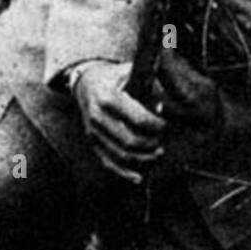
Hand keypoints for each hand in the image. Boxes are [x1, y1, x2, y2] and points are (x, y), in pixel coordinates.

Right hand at [75, 61, 165, 184]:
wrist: (86, 82)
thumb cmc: (113, 77)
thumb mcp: (129, 71)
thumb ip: (148, 86)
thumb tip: (160, 108)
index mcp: (108, 97)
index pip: (138, 119)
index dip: (156, 126)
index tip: (164, 125)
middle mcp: (97, 116)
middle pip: (130, 141)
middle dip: (151, 144)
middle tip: (161, 140)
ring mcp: (93, 132)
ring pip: (121, 155)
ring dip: (142, 159)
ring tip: (157, 154)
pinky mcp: (92, 143)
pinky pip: (108, 163)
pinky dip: (124, 173)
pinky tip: (138, 177)